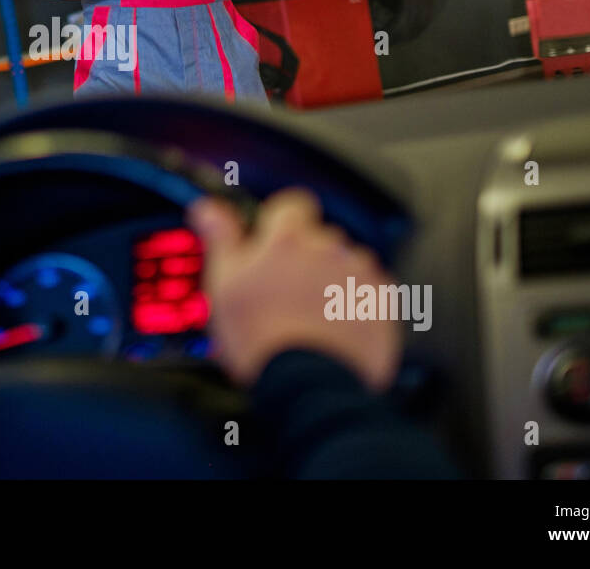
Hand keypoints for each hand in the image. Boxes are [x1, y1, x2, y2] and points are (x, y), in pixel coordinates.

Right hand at [189, 189, 401, 389]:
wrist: (307, 385)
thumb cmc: (261, 339)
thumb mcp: (224, 285)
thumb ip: (221, 238)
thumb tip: (207, 208)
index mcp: (287, 240)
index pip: (293, 205)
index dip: (283, 222)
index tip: (275, 243)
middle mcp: (328, 247)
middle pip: (321, 237)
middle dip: (308, 256)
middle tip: (288, 289)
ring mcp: (359, 273)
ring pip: (348, 262)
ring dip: (335, 277)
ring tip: (315, 312)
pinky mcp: (382, 300)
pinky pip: (372, 289)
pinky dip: (358, 301)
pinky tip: (338, 323)